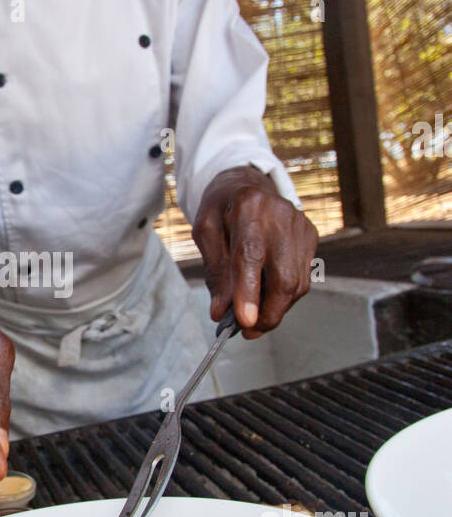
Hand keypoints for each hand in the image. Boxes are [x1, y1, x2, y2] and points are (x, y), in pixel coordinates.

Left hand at [192, 166, 317, 339]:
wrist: (246, 184)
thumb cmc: (222, 208)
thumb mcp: (206, 233)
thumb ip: (215, 272)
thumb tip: (221, 311)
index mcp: (249, 206)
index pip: (252, 255)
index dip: (249, 292)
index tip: (244, 321)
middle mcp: (281, 214)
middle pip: (284, 277)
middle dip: (268, 313)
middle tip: (248, 332)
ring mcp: (301, 226)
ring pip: (297, 283)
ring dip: (276, 309)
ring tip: (253, 318)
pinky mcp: (311, 236)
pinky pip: (302, 278)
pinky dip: (285, 296)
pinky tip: (267, 296)